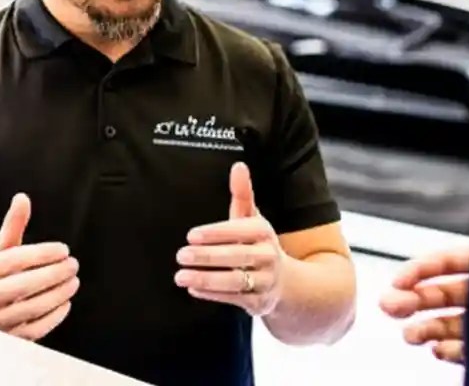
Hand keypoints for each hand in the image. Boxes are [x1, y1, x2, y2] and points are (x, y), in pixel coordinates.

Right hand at [0, 193, 78, 340]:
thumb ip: (12, 225)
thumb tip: (23, 198)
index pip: (16, 259)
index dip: (44, 253)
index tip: (63, 249)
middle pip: (26, 285)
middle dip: (55, 273)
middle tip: (73, 264)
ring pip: (33, 308)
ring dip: (59, 293)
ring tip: (73, 281)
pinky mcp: (9, 337)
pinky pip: (36, 329)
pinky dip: (54, 316)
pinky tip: (65, 302)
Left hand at [176, 162, 284, 316]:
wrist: (287, 284)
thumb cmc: (259, 245)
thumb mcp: (252, 219)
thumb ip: (242, 194)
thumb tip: (238, 166)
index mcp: (263, 232)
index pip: (239, 230)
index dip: (216, 233)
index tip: (191, 235)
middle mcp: (267, 255)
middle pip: (237, 255)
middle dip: (208, 256)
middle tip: (181, 254)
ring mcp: (264, 281)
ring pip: (235, 280)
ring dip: (206, 279)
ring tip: (180, 276)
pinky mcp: (258, 303)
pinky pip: (234, 298)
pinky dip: (213, 295)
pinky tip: (193, 289)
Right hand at [379, 241, 468, 364]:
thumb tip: (445, 273)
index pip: (450, 260)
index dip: (421, 268)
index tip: (398, 281)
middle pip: (445, 293)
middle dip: (413, 299)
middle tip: (389, 306)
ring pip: (451, 322)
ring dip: (425, 327)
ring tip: (410, 335)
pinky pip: (466, 349)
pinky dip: (447, 350)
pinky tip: (438, 349)